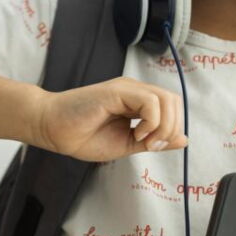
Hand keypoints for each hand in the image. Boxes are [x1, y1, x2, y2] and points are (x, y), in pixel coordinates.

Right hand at [26, 77, 186, 161]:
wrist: (52, 129)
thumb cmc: (81, 136)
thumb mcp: (126, 143)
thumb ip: (153, 140)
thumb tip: (183, 139)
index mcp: (136, 102)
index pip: (171, 108)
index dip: (171, 129)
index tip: (152, 147)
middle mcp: (134, 91)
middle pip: (174, 101)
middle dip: (171, 128)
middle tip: (150, 145)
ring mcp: (126, 89)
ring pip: (167, 99)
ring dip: (162, 126)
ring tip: (142, 139)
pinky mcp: (116, 91)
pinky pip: (150, 102)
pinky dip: (151, 121)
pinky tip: (136, 133)